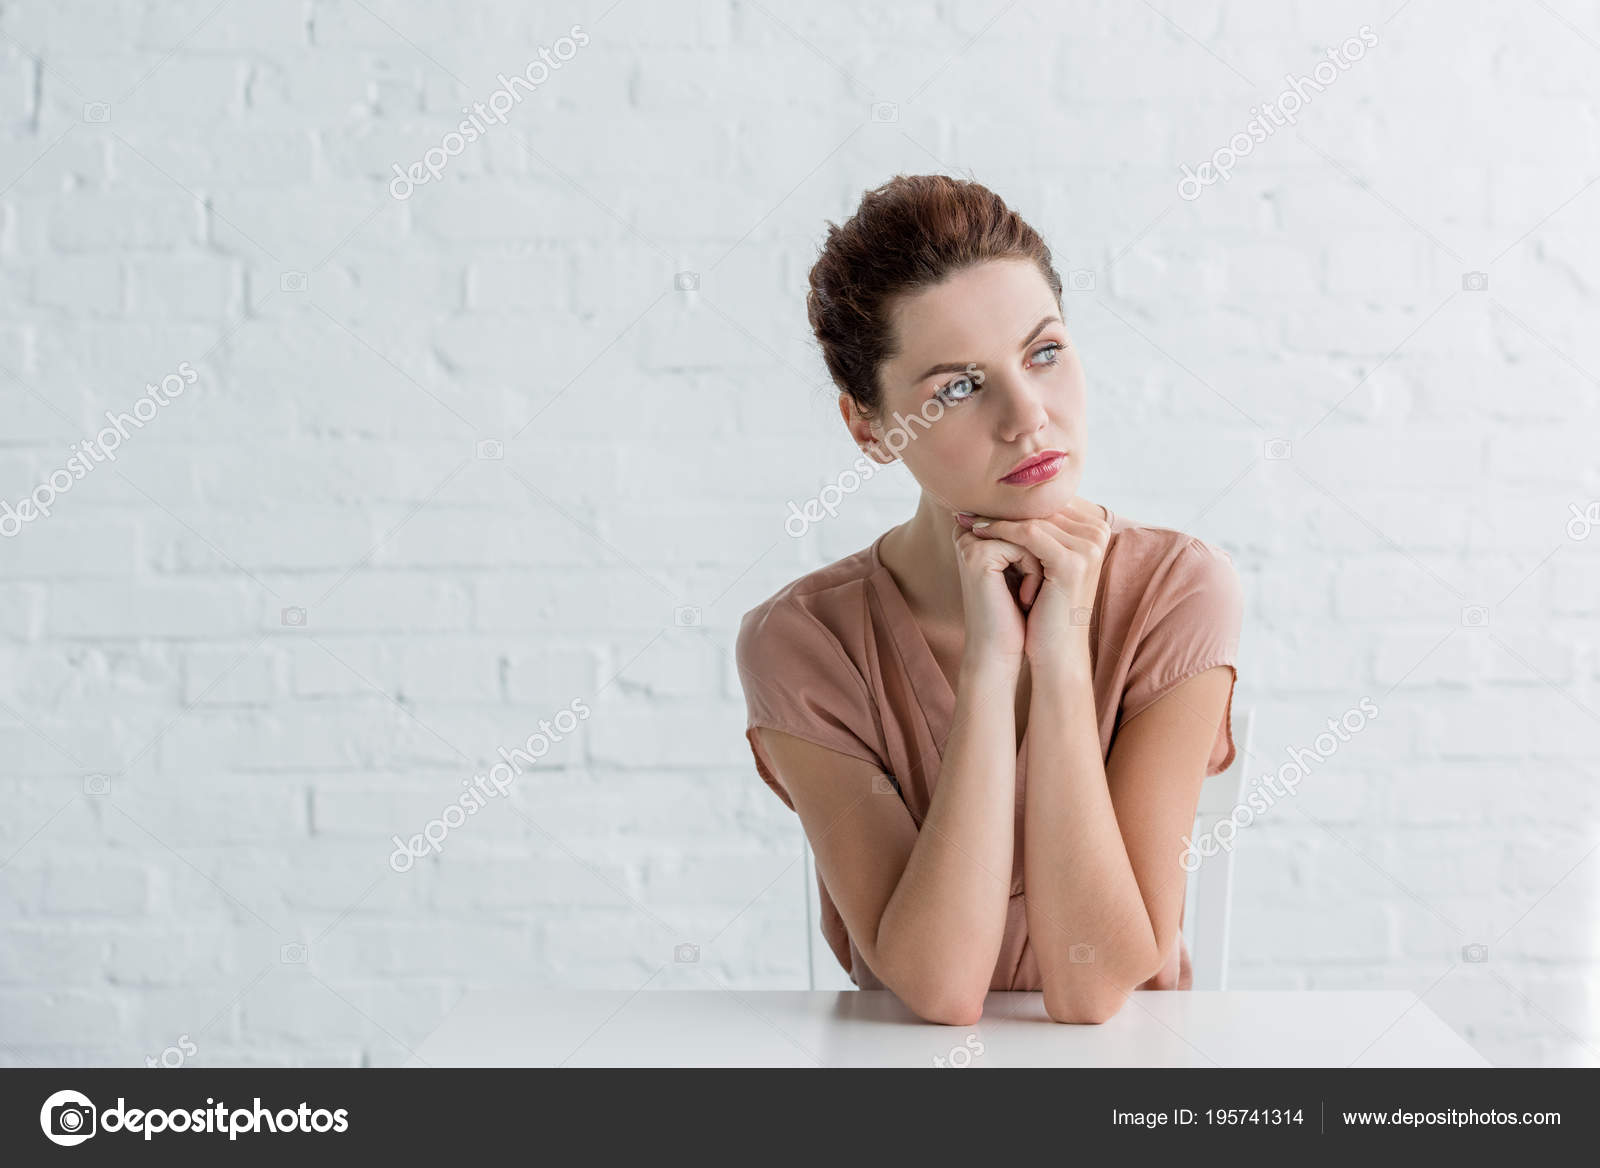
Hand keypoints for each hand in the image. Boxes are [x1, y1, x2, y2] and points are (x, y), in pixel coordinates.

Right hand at [949, 511, 1043, 666]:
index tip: (1051, 573)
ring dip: (1043, 564)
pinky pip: (1024, 545)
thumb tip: (1067, 503)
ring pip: (1030, 531)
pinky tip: (1027, 599)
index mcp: (979, 531)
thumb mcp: (1030, 567)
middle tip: (1043, 587)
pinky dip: (1034, 573)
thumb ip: (1036, 534)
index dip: (1048, 543)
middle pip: (1030, 521)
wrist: (1000, 651)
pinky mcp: (977, 554)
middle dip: (1046, 554)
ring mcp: (971, 541)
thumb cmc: (1019, 613)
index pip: (1028, 515)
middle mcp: (969, 531)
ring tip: (1033, 595)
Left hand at [962, 497, 1110, 667]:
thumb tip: (1008, 497)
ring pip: (1032, 519)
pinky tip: (977, 533)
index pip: (1049, 502)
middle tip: (966, 506)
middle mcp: (1099, 532)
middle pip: (1041, 508)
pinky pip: (1027, 534)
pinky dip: (999, 532)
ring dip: (996, 519)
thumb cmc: (1047, 608)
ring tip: (967, 521)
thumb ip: (1041, 530)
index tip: (977, 502)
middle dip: (1002, 508)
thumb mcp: (1045, 562)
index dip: (1012, 502)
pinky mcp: (1073, 561)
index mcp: (1096, 528)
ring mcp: (1089, 546)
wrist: (1057, 651)